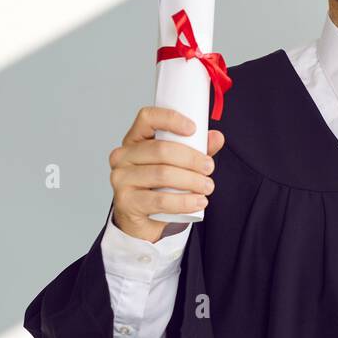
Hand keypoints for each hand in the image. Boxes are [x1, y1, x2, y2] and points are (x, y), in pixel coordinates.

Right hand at [108, 107, 224, 242]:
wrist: (141, 219)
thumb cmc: (159, 186)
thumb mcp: (178, 164)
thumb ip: (196, 149)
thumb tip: (217, 137)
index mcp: (135, 139)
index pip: (147, 118)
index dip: (171, 119)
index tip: (193, 129)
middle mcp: (122, 156)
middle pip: (161, 149)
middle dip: (191, 158)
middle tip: (209, 168)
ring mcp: (120, 179)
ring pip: (162, 174)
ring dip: (192, 181)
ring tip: (208, 187)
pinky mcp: (125, 202)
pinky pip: (160, 200)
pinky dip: (184, 201)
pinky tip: (198, 202)